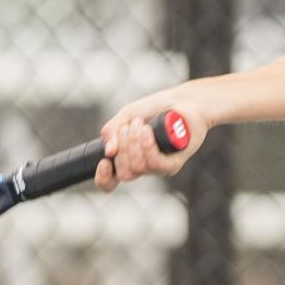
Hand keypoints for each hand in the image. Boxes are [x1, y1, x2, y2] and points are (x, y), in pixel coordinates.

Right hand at [95, 87, 210, 190]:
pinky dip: (147, 146)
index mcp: (128, 159)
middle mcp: (143, 166)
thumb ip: (111, 131)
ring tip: (141, 124)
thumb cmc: (155, 109)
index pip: (110, 183)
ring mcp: (158, 167)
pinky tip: (147, 131)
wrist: (182, 101)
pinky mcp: (173, 164)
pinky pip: (155, 164)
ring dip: (134, 142)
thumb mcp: (126, 115)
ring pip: (137, 167)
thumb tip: (109, 152)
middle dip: (122, 147)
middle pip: (123, 173)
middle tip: (129, 126)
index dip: (103, 178)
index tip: (104, 162)